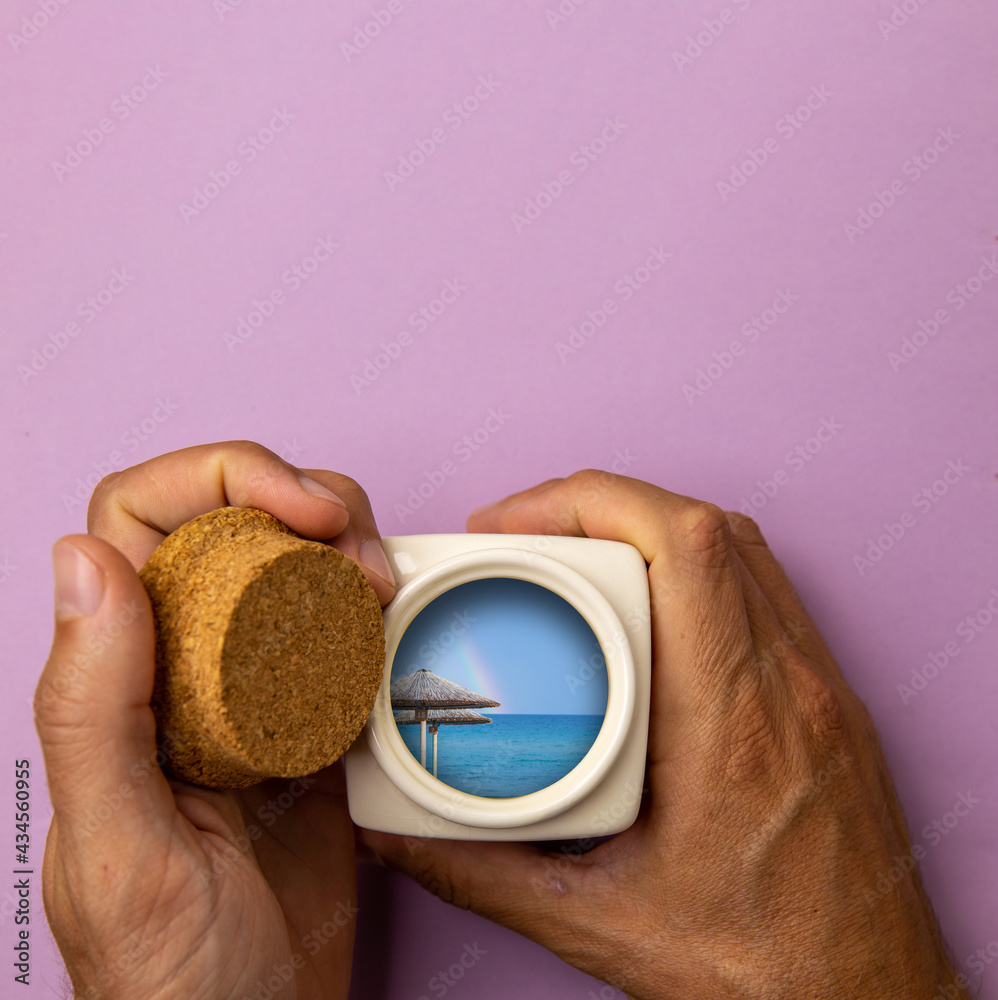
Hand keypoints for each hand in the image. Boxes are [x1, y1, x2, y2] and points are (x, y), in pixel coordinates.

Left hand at [35, 441, 395, 999]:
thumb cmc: (171, 974)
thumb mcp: (121, 847)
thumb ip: (93, 708)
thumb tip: (82, 557)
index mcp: (117, 679)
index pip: (142, 517)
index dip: (222, 477)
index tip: (303, 510)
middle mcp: (182, 667)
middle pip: (231, 523)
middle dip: (303, 505)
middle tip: (359, 552)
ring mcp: (252, 690)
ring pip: (292, 566)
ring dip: (346, 550)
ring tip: (385, 588)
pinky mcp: (312, 720)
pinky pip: (344, 633)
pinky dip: (377, 614)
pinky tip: (396, 635)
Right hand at [360, 470, 966, 999]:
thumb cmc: (765, 974)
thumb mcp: (599, 924)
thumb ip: (485, 872)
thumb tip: (402, 834)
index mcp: (732, 721)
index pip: (681, 545)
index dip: (587, 502)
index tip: (509, 524)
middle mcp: (788, 683)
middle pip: (705, 527)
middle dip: (599, 507)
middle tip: (523, 540)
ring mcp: (819, 685)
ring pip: (739, 548)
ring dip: (649, 528)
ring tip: (573, 559)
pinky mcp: (828, 699)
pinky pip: (760, 589)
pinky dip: (692, 568)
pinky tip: (643, 609)